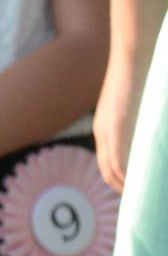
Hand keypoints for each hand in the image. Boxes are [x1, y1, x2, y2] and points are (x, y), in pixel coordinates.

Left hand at [94, 49, 145, 192]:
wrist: (135, 50)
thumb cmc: (145, 77)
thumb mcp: (140, 110)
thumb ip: (142, 133)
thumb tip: (152, 148)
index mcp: (108, 129)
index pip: (111, 169)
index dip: (127, 187)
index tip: (143, 199)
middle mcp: (103, 131)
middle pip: (110, 175)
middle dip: (130, 193)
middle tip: (150, 205)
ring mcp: (109, 128)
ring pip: (115, 172)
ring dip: (133, 189)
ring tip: (152, 200)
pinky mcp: (117, 123)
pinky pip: (120, 160)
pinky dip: (130, 177)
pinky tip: (144, 185)